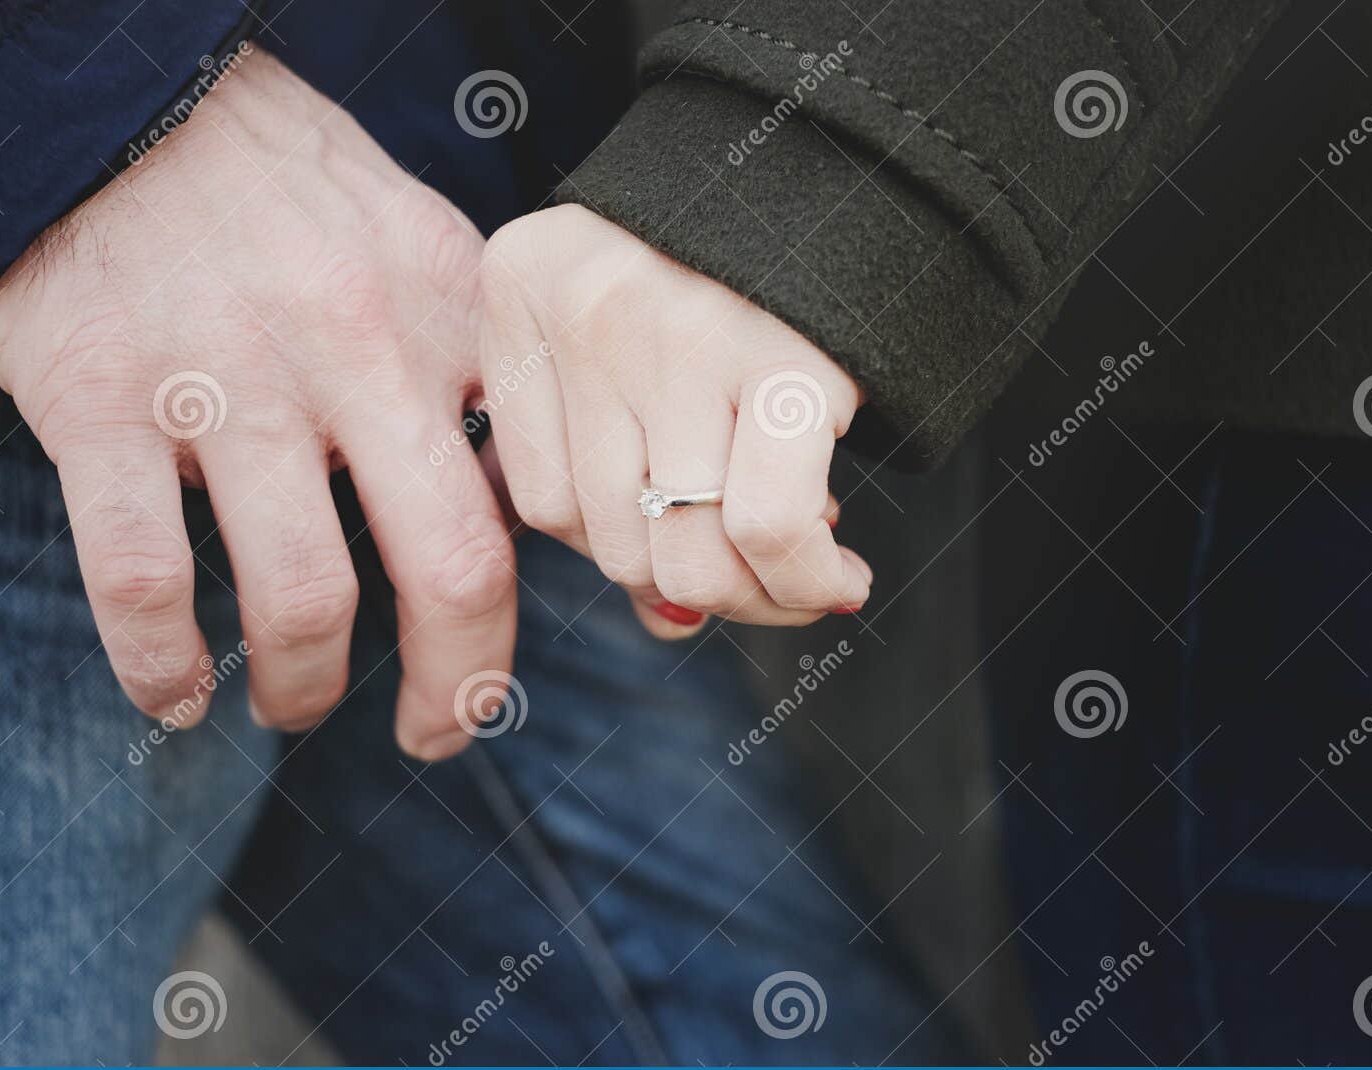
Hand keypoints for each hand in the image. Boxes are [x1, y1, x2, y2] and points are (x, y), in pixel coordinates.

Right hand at [0, 49, 513, 758]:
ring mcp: (225, 381)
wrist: (112, 95)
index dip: (541, 596)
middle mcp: (352, 350)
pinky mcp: (100, 402)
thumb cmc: (281, 185)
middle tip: (437, 734)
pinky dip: (159, 666)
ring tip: (292, 706)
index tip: (505, 661)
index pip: (534, 490)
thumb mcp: (416, 242)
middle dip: (455, 683)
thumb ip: (477, 363)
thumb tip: (531, 503)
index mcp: (445, 313)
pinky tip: (173, 697)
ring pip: (300, 593)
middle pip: (449, 566)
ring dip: (303, 686)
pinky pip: (141, 576)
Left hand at [478, 205, 870, 636]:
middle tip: (760, 583)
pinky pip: (769, 529)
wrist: (847, 147)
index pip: (544, 503)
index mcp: (524, 290)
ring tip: (804, 581)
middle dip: (696, 591)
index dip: (626, 554)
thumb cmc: (730, 258)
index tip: (686, 550)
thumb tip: (664, 620)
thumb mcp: (629, 326)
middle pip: (614, 541)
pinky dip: (807, 581)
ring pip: (688, 555)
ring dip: (758, 600)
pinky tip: (840, 577)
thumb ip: (613, 459)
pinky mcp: (779, 356)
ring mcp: (675, 333)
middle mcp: (584, 309)